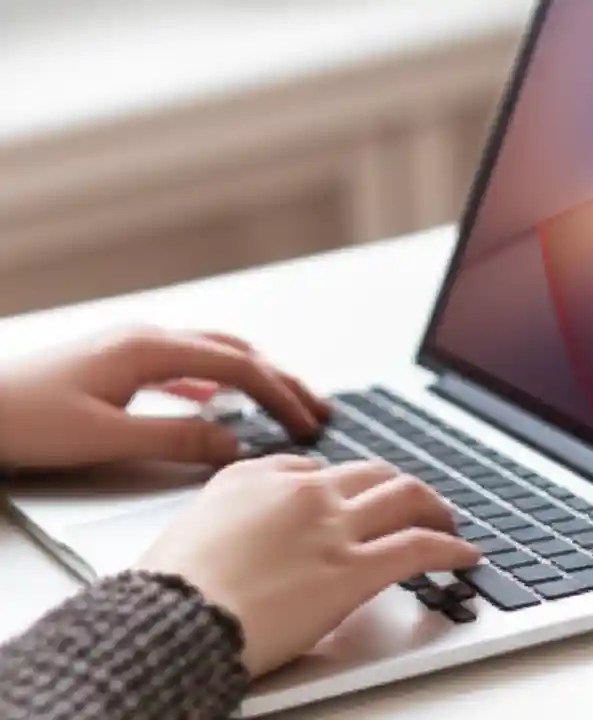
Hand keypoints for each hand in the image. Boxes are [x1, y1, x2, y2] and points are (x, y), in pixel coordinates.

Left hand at [0, 326, 328, 468]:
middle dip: (281, 381)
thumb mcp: (105, 439)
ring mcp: (132, 348)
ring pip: (214, 356)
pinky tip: (223, 401)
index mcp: (148, 350)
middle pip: (235, 353)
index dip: (279, 395)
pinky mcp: (118, 365)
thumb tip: (235, 443)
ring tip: (286, 402)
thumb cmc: (20, 420)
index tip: (308, 423)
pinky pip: (187, 366)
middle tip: (317, 410)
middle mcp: (146, 339)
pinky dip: (220, 382)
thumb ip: (176, 439)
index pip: (237, 367)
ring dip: (256, 379)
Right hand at [138, 456, 480, 676]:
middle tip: (418, 504)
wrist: (169, 619)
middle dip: (401, 488)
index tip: (362, 502)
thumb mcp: (192, 528)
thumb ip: (235, 517)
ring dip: (436, 507)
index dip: (349, 488)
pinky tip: (464, 555)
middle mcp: (302, 491)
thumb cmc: (169, 589)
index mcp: (257, 475)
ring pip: (407, 497)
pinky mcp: (353, 569)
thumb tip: (257, 529)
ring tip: (449, 522)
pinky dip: (451, 548)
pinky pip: (420, 547)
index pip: (322, 469)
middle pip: (374, 474)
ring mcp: (332, 527)